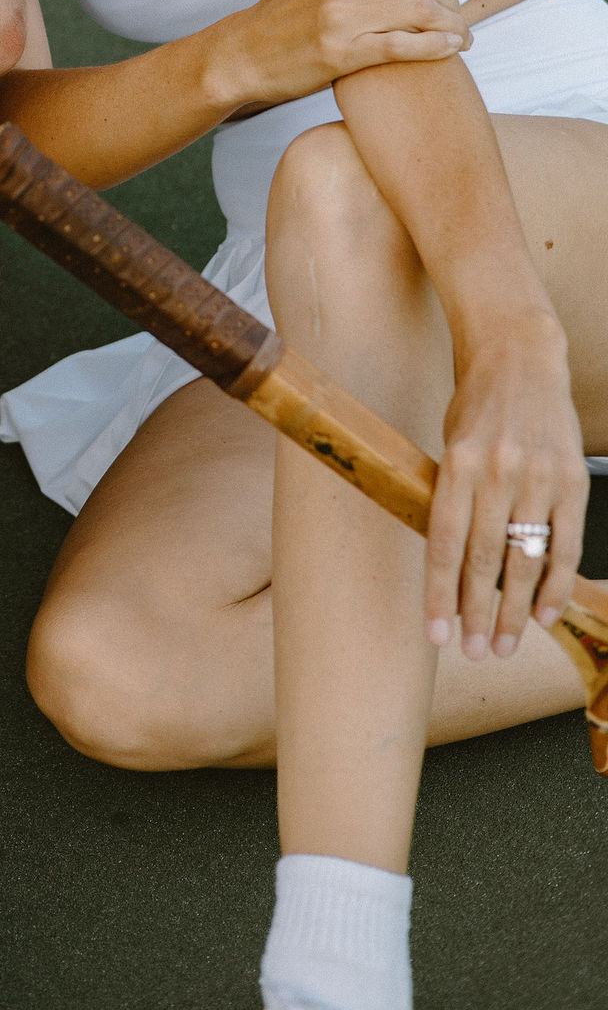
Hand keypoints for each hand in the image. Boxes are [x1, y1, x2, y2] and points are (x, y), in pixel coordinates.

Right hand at [215, 0, 469, 114]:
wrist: (247, 54)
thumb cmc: (282, 4)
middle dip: (451, 1)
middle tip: (456, 18)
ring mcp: (341, 18)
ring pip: (421, 12)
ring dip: (454, 25)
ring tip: (462, 37)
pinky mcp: (342, 53)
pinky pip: (403, 45)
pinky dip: (436, 46)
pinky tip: (451, 47)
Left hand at [426, 315, 589, 657]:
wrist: (522, 357)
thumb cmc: (476, 405)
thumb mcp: (449, 444)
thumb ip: (451, 498)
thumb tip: (450, 564)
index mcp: (458, 465)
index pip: (445, 545)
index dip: (440, 594)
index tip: (436, 634)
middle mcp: (498, 473)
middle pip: (486, 560)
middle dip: (478, 614)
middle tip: (475, 652)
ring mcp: (539, 477)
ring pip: (525, 559)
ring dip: (514, 610)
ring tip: (503, 645)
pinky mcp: (572, 479)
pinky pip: (565, 543)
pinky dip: (555, 583)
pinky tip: (544, 614)